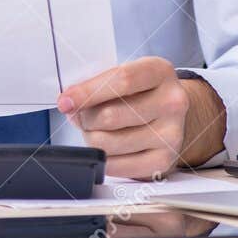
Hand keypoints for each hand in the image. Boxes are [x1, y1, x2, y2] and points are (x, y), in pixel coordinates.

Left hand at [57, 56, 223, 178]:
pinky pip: (117, 166)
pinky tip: (107, 147)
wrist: (173, 116)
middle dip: (85, 119)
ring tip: (96, 130)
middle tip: (81, 117)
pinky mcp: (164, 161)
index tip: (65, 101)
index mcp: (159, 71)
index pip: (121, 80)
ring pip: (109, 143)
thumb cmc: (138, 92)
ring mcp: (171, 134)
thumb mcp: (123, 76)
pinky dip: (102, 158)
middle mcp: (172, 102)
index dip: (87, 92)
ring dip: (91, 138)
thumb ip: (96, 85)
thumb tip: (68, 104)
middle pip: (110, 116)